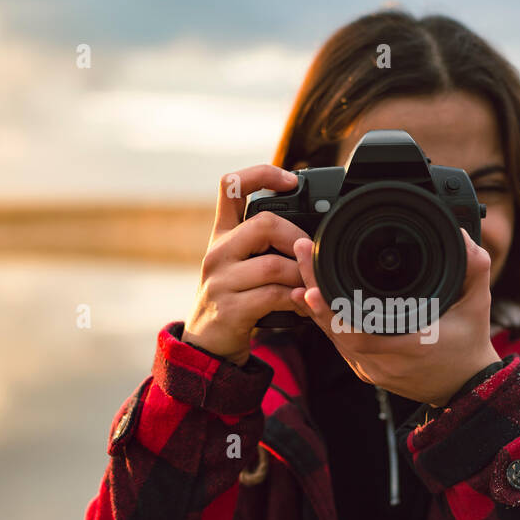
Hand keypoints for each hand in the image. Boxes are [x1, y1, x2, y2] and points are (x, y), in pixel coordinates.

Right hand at [182, 165, 311, 366]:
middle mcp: (218, 251)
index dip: (262, 174)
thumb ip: (266, 245)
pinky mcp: (229, 308)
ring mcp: (220, 280)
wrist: (208, 344)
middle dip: (298, 238)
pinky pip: (272, 295)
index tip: (290, 180)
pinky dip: (296, 299)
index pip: (231, 186)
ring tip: (310, 286)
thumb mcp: (243, 265)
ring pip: (273, 264)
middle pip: (264, 223)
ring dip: (302, 276)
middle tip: (310, 256)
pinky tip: (303, 304)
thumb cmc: (236, 299)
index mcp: (222, 234)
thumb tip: (309, 234)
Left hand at [290, 227, 501, 406]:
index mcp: (409, 346)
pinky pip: (339, 344)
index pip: (357, 332)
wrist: (467, 386)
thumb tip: (458, 234)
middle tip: (302, 253)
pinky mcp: (367, 371)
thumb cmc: (470, 343)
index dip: (331, 311)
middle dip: (314, 290)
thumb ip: (474, 266)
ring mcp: (372, 370)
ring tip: (302, 267)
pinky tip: (311, 296)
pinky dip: (324, 319)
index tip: (313, 284)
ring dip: (315, 303)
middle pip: (336, 329)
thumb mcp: (478, 302)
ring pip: (333, 336)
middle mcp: (385, 363)